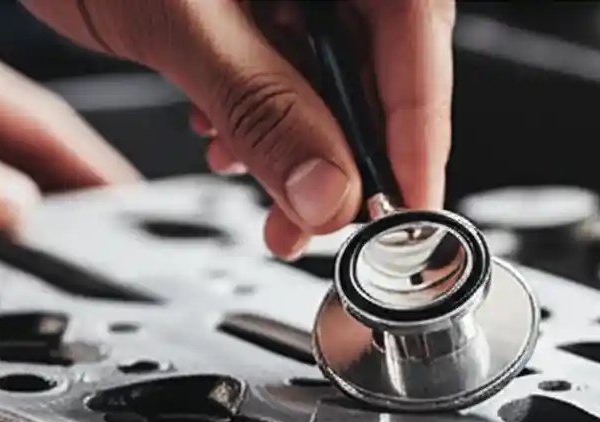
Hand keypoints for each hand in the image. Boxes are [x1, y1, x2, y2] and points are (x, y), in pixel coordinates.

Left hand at [24, 0, 454, 257]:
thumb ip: (262, 107)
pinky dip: (265, 115)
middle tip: (326, 223)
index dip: (418, 132)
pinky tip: (228, 140)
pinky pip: (288, 61)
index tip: (408, 209)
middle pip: (380, 61)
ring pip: (331, 71)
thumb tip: (330, 192)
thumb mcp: (181, 20)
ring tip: (267, 196)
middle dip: (350, 155)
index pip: (417, 33)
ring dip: (303, 146)